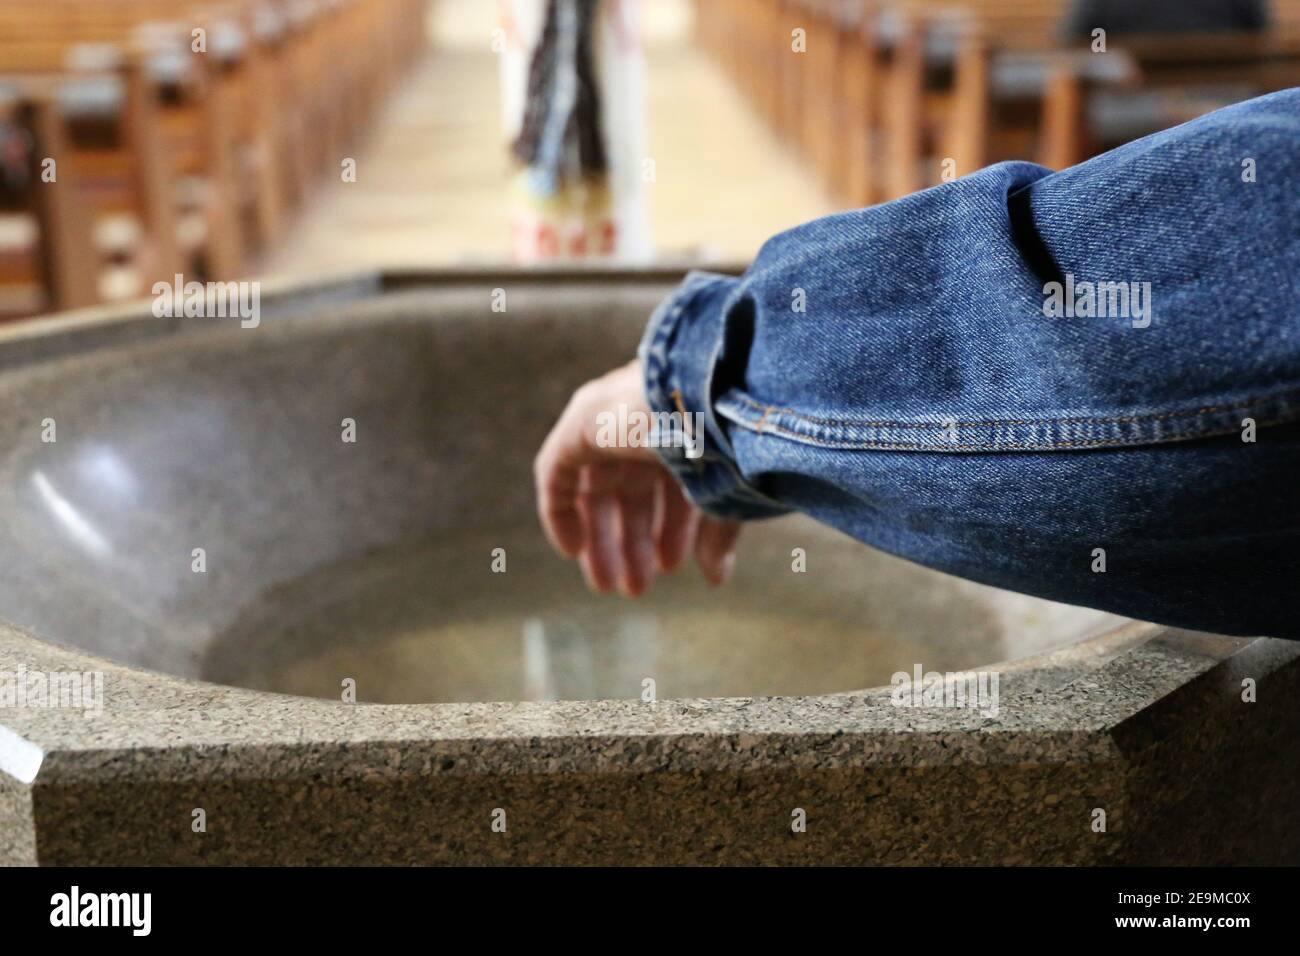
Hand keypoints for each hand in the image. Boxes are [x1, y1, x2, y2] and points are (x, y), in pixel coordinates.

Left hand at [533, 359, 741, 594]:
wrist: (717, 400)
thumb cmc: (735, 442)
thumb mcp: (729, 493)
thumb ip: (719, 531)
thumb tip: (715, 577)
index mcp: (689, 426)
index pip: (672, 483)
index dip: (672, 528)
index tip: (672, 566)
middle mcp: (647, 419)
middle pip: (631, 490)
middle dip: (634, 541)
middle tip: (636, 588)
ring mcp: (612, 419)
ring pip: (596, 489)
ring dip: (604, 539)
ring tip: (612, 585)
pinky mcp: (579, 423)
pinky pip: (556, 473)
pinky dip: (561, 512)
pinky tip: (573, 550)